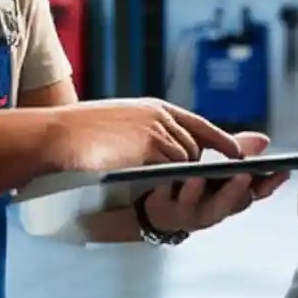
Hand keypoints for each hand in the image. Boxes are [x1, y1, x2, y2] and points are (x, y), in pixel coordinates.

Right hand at [46, 98, 241, 171]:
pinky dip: (176, 180)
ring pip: (187, 159)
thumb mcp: (122, 123)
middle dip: (204, 164)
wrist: (61, 135)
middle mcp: (159, 115)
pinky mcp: (150, 147)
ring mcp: (156, 130)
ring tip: (190, 189)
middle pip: (194, 145)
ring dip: (188, 175)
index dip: (219, 138)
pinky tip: (170, 190)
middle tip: (216, 179)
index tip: (236, 151)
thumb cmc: (82, 132)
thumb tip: (162, 148)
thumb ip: (146, 131)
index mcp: (153, 107)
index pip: (196, 123)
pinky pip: (173, 168)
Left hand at [140, 132, 288, 232]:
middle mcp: (212, 210)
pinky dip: (170, 192)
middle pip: (230, 205)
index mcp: (227, 197)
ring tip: (199, 176)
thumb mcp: (214, 165)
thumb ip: (238, 152)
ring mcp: (188, 213)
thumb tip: (264, 140)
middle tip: (244, 175)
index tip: (282, 171)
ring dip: (199, 193)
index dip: (269, 184)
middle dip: (237, 191)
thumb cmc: (187, 181)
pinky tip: (171, 179)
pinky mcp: (164, 211)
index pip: (254, 193)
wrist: (149, 197)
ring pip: (200, 208)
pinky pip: (168, 203)